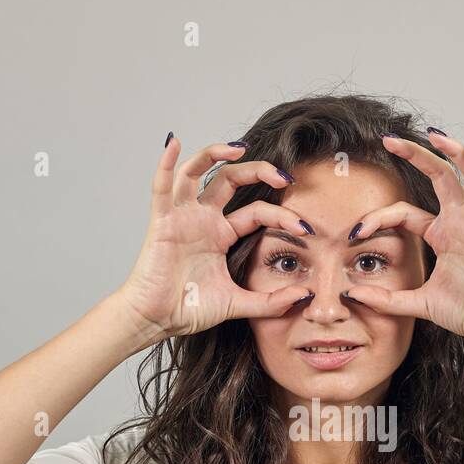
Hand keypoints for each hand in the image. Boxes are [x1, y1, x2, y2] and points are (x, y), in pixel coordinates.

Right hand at [115, 135, 315, 338]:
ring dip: (215, 153)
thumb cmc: (190, 310)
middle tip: (284, 176)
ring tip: (239, 148)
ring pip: (197, 171)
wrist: (158, 321)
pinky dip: (166, 162)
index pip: (257, 213)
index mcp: (222, 235)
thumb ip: (271, 302)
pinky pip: (162, 186)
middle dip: (258, 172)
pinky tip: (173, 142)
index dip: (282, 216)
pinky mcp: (162, 221)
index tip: (305, 229)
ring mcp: (183, 217)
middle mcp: (204, 219)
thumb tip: (304, 296)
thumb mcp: (238, 304)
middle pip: (232, 180)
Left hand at [340, 132, 463, 344]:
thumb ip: (386, 300)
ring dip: (449, 151)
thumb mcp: (418, 303)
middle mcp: (458, 221)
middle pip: (436, 177)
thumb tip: (350, 294)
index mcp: (442, 236)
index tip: (356, 232)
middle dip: (413, 155)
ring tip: (432, 134)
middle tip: (387, 140)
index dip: (378, 218)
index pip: (404, 213)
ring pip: (463, 174)